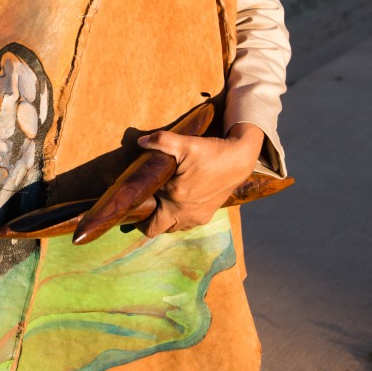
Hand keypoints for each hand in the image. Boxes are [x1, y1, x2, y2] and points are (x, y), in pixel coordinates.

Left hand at [135, 122, 263, 237]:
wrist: (239, 161)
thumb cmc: (212, 152)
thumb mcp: (186, 143)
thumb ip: (161, 141)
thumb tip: (140, 142)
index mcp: (175, 197)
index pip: (145, 209)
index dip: (136, 202)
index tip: (132, 195)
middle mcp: (184, 213)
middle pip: (153, 229)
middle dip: (144, 220)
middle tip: (140, 204)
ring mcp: (196, 217)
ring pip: (170, 228)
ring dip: (161, 219)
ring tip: (157, 202)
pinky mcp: (205, 216)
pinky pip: (184, 225)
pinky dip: (176, 218)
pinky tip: (176, 202)